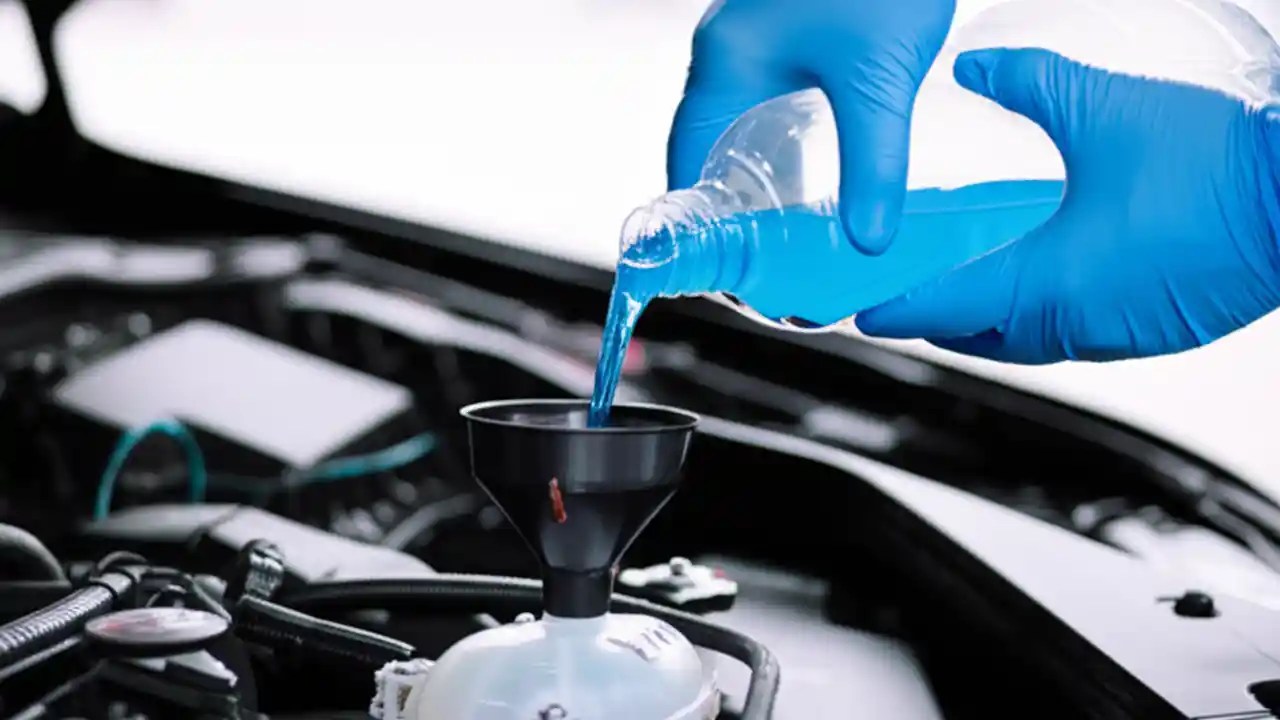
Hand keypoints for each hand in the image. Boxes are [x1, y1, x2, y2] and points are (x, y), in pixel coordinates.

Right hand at [666, 0, 956, 253]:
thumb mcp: (877, 78)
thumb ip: (874, 164)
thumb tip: (870, 243)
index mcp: (725, 64)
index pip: (686, 163)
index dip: (693, 223)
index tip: (715, 271)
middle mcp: (729, 53)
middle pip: (710, 149)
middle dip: (729, 208)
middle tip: (760, 264)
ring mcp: (758, 39)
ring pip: (741, 127)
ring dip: (758, 176)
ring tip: (789, 233)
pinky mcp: (793, 32)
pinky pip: (770, 103)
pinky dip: (784, 143)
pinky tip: (821, 172)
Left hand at [856, 48, 1279, 363]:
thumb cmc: (1216, 162)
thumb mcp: (1102, 109)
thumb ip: (1028, 85)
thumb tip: (978, 66)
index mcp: (1050, 283)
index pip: (948, 308)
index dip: (900, 311)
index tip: (866, 314)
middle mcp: (1078, 324)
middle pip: (985, 338)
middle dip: (942, 323)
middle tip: (909, 304)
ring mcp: (1120, 335)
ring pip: (1033, 344)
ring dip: (993, 327)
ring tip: (966, 300)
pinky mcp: (1156, 331)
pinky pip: (1078, 338)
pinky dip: (1043, 323)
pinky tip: (1045, 294)